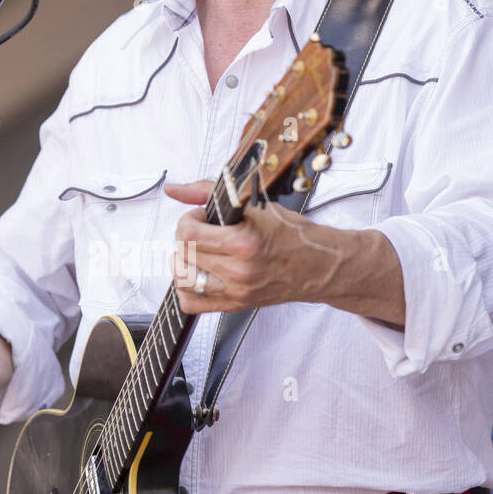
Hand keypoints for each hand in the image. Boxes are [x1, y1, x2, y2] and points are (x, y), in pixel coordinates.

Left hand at [165, 180, 404, 324]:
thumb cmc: (291, 234)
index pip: (188, 233)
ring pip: (182, 279)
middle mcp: (238, 270)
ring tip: (198, 251)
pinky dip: (187, 287)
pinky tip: (199, 272)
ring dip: (183, 261)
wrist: (319, 265)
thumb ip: (209, 192)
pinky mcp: (235, 304)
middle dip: (186, 237)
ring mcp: (236, 291)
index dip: (188, 219)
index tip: (201, 216)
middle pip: (184, 254)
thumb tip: (173, 189)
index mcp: (243, 242)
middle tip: (203, 231)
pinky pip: (191, 303)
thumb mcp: (254, 204)